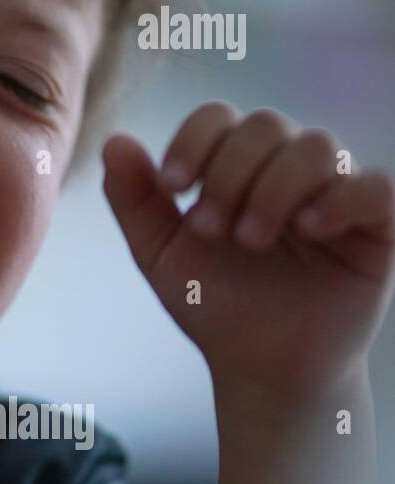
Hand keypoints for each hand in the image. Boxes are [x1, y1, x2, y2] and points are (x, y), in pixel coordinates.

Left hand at [102, 101, 393, 399]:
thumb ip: (134, 198)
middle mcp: (287, 169)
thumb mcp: (159, 253)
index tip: (172, 187)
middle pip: (267, 124)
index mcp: (235, 165)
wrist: (259, 367)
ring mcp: (335, 194)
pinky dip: (341, 198)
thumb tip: (115, 141)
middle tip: (211, 230)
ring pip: (319, 146)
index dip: (193, 141)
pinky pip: (377, 187)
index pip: (219, 117)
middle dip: (231, 172)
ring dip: (275, 187)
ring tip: (251, 240)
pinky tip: (309, 229)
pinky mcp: (377, 228)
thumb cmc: (212, 303)